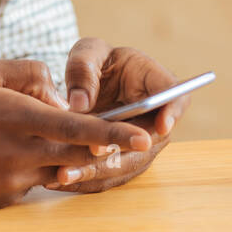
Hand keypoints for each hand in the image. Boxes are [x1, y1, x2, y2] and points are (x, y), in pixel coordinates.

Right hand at [0, 59, 153, 224]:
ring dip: (65, 154)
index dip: (112, 133)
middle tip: (126, 137)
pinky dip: (37, 166)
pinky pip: (36, 181)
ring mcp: (12, 181)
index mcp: (14, 116)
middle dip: (102, 145)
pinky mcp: (5, 200)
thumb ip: (30, 73)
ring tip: (39, 139)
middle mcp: (17, 152)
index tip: (142, 136)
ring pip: (59, 167)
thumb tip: (63, 95)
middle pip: (77, 152)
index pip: (76, 126)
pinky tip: (6, 154)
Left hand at [46, 39, 188, 193]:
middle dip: (121, 149)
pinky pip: (108, 175)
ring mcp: (141, 143)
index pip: (175, 98)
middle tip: (94, 150)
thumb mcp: (88, 52)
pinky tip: (56, 179)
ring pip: (127, 163)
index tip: (161, 126)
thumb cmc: (96, 61)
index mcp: (155, 83)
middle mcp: (155, 118)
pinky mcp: (123, 160)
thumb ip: (83, 70)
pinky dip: (84, 179)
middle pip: (149, 140)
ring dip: (97, 171)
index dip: (172, 113)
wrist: (88, 84)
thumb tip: (80, 105)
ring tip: (64, 174)